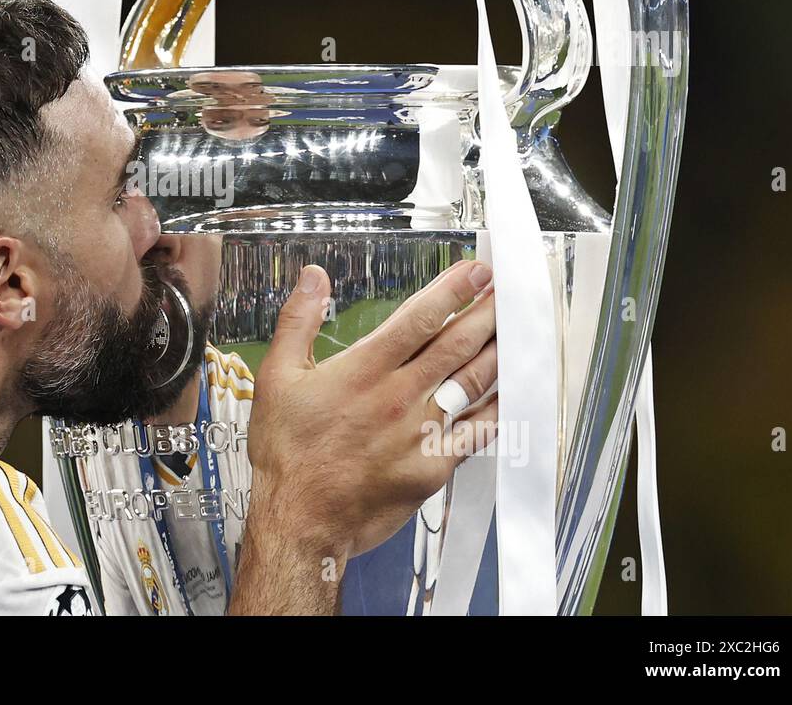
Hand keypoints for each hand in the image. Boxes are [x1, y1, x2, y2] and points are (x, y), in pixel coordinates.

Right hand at [247, 260, 499, 566]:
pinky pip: (476, 433)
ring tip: (515, 330)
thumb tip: (313, 277)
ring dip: (498, 352)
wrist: (299, 519)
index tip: (476, 272)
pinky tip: (509, 393)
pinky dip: (497, 410)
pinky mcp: (432, 467)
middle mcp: (398, 396)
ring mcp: (420, 433)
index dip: (454, 290)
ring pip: (473, 383)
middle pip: (456, 344)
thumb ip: (298, 321)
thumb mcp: (276, 376)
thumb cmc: (286, 452)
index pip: (420, 318)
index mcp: (363, 369)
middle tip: (507, 291)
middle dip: (487, 312)